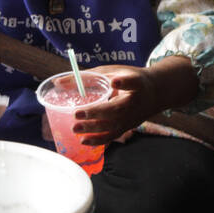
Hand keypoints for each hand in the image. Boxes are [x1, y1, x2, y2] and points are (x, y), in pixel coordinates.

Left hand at [70, 58, 198, 145]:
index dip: (124, 82)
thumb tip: (58, 82)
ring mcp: (132, 117)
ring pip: (113, 125)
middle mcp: (135, 102)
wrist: (155, 93)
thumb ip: (88, 76)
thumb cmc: (128, 78)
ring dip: (94, 129)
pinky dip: (98, 140)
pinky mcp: (127, 127)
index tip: (114, 81)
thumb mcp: (112, 71)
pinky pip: (113, 135)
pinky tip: (83, 141)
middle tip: (77, 113)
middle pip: (117, 109)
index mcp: (136, 83)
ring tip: (75, 128)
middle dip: (96, 113)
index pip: (132, 82)